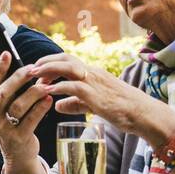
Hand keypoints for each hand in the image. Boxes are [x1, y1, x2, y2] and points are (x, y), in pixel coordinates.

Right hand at [0, 51, 52, 170]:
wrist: (18, 155)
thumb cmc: (12, 124)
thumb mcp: (0, 107)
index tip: (6, 53)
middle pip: (3, 93)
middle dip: (18, 78)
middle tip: (33, 68)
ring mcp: (4, 128)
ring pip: (17, 106)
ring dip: (33, 93)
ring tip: (46, 84)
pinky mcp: (19, 138)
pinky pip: (30, 120)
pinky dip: (40, 108)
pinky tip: (49, 99)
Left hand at [27, 53, 173, 141]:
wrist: (144, 115)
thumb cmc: (123, 110)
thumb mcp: (94, 105)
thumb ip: (75, 103)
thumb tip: (56, 105)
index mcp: (93, 74)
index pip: (68, 61)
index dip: (50, 63)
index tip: (36, 70)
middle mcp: (93, 73)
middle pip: (65, 58)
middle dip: (45, 61)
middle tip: (30, 69)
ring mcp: (95, 82)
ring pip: (68, 67)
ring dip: (48, 69)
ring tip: (33, 75)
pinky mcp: (97, 95)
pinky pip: (74, 86)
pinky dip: (58, 87)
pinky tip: (46, 91)